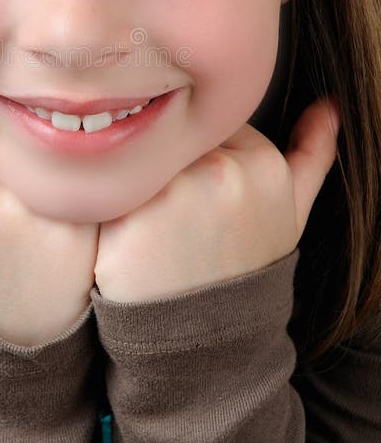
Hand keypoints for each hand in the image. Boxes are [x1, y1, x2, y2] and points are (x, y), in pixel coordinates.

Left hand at [95, 97, 339, 301]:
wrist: (207, 336)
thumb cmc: (245, 265)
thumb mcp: (290, 211)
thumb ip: (312, 154)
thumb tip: (331, 106)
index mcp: (263, 163)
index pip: (214, 125)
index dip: (201, 154)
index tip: (202, 190)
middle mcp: (223, 169)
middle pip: (178, 135)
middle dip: (173, 162)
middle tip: (175, 207)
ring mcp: (177, 189)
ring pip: (144, 154)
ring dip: (140, 179)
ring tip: (152, 221)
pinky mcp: (130, 212)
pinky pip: (110, 183)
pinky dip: (111, 202)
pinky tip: (125, 230)